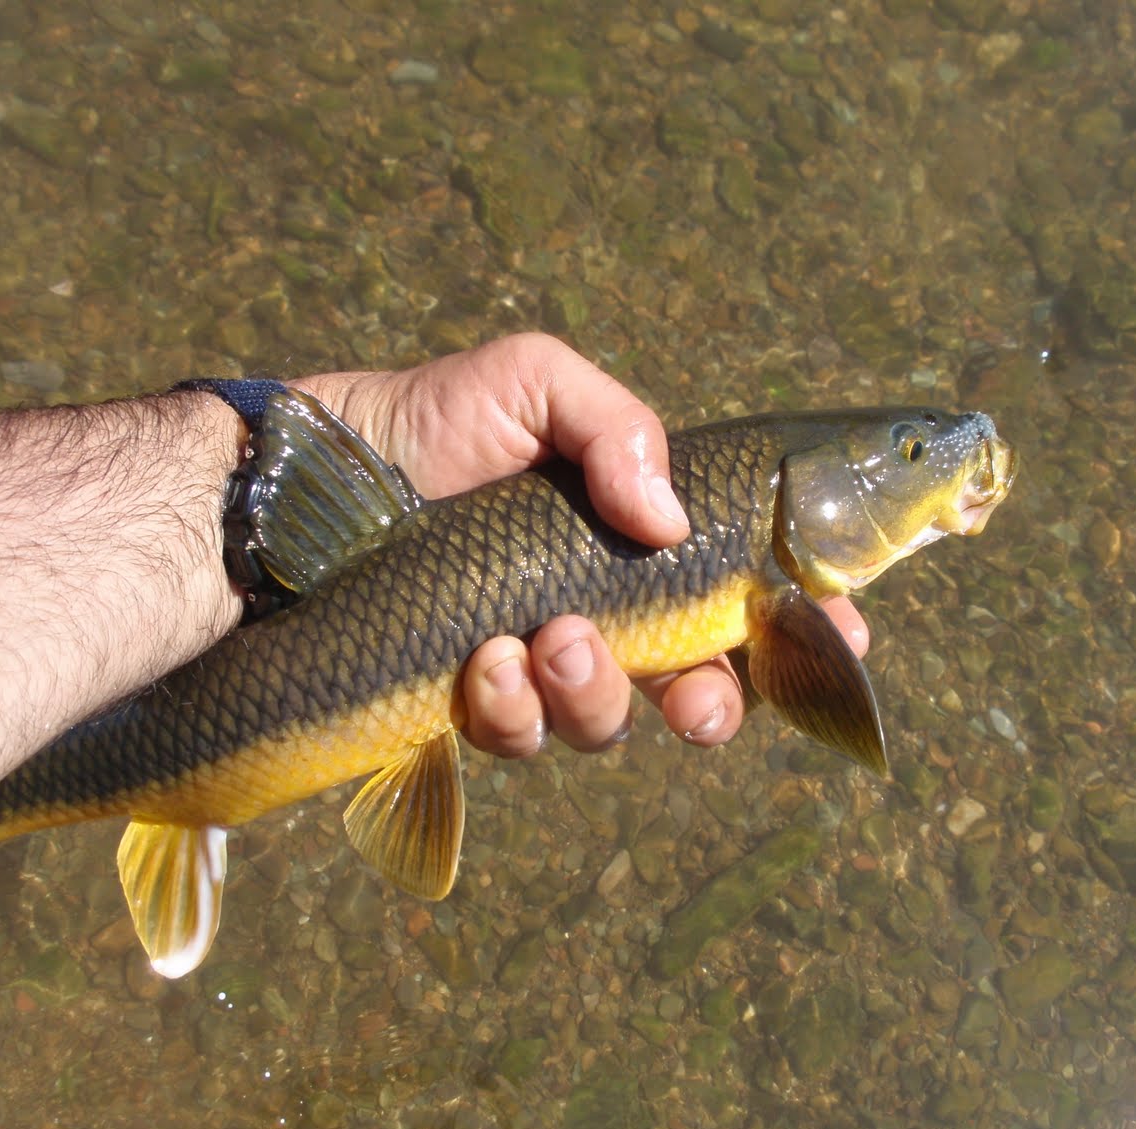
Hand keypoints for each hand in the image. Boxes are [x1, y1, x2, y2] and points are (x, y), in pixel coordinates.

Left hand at [288, 333, 867, 757]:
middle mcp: (590, 613)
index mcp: (625, 544)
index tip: (839, 640)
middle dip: (710, 705)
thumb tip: (671, 524)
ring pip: (605, 724)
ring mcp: (527, 669)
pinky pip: (520, 739)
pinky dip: (514, 707)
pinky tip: (481, 660)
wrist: (296, 489)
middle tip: (696, 699)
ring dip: (596, 694)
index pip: (734, 596)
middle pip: (692, 690)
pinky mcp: (461, 712)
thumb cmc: (418, 426)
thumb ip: (618, 426)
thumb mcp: (528, 382)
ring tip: (551, 642)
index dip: (796, 629)